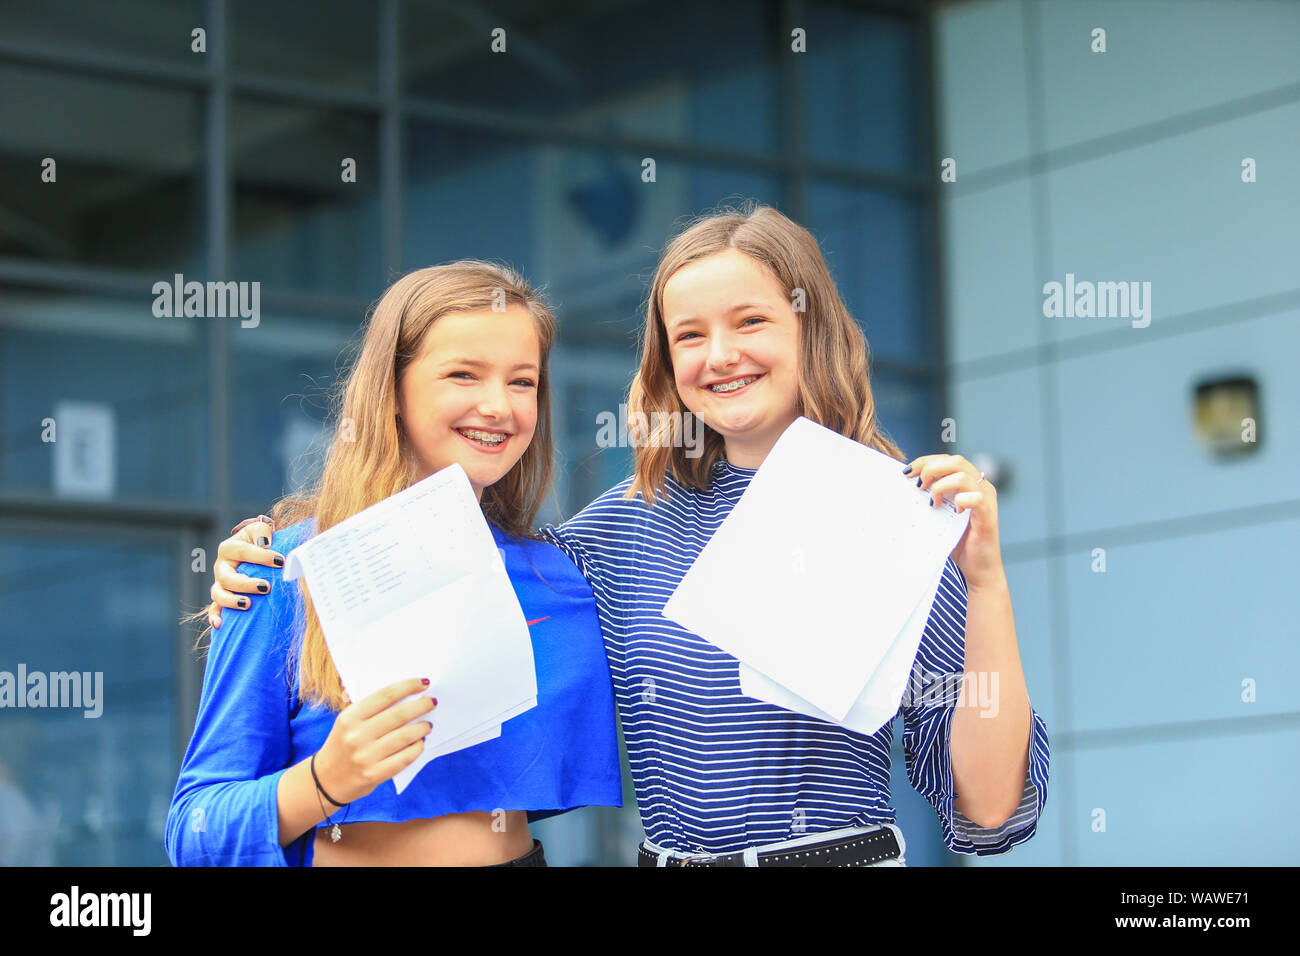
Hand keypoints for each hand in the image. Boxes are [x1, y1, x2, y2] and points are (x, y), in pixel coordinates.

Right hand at [207, 515, 280, 628]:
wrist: (255, 551)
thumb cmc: (259, 540)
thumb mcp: (259, 530)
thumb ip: (261, 531)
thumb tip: (264, 543)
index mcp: (229, 548)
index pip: (242, 551)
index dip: (261, 556)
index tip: (280, 561)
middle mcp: (221, 566)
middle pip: (227, 577)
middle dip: (245, 583)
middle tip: (266, 587)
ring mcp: (220, 583)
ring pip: (218, 594)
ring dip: (231, 601)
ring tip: (248, 604)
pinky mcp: (222, 596)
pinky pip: (214, 609)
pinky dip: (214, 616)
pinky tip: (220, 624)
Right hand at [313, 677, 438, 805]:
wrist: (326, 780)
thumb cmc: (342, 745)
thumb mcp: (346, 722)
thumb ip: (369, 708)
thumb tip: (405, 693)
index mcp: (349, 717)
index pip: (385, 695)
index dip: (408, 687)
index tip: (423, 683)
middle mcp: (356, 736)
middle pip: (398, 715)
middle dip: (420, 706)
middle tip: (432, 702)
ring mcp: (365, 756)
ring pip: (404, 736)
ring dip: (422, 728)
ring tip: (428, 724)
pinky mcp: (374, 774)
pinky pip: (404, 758)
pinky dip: (417, 748)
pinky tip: (420, 742)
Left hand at [904, 454, 1004, 589]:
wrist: (977, 569)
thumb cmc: (958, 541)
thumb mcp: (940, 515)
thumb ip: (930, 498)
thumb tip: (904, 487)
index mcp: (968, 482)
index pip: (947, 460)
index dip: (926, 461)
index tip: (907, 472)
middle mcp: (980, 486)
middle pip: (956, 461)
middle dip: (931, 468)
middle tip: (918, 485)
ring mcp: (987, 499)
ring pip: (963, 476)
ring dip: (942, 485)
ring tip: (933, 502)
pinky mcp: (989, 515)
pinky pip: (976, 498)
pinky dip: (961, 500)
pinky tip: (954, 511)